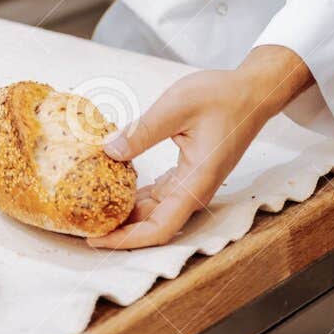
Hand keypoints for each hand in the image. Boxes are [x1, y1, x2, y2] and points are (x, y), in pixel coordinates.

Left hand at [86, 45, 312, 249]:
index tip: (96, 239)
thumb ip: (142, 132)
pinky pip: (159, 195)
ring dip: (126, 215)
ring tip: (93, 211)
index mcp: (195, 184)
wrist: (250, 93)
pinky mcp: (188, 174)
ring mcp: (191, 184)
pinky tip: (114, 189)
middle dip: (119, 231)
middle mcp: (194, 192)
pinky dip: (137, 197)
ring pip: (155, 212)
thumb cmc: (221, 98)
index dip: (126, 240)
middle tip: (82, 225)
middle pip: (153, 226)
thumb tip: (109, 152)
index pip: (159, 229)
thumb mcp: (176, 108)